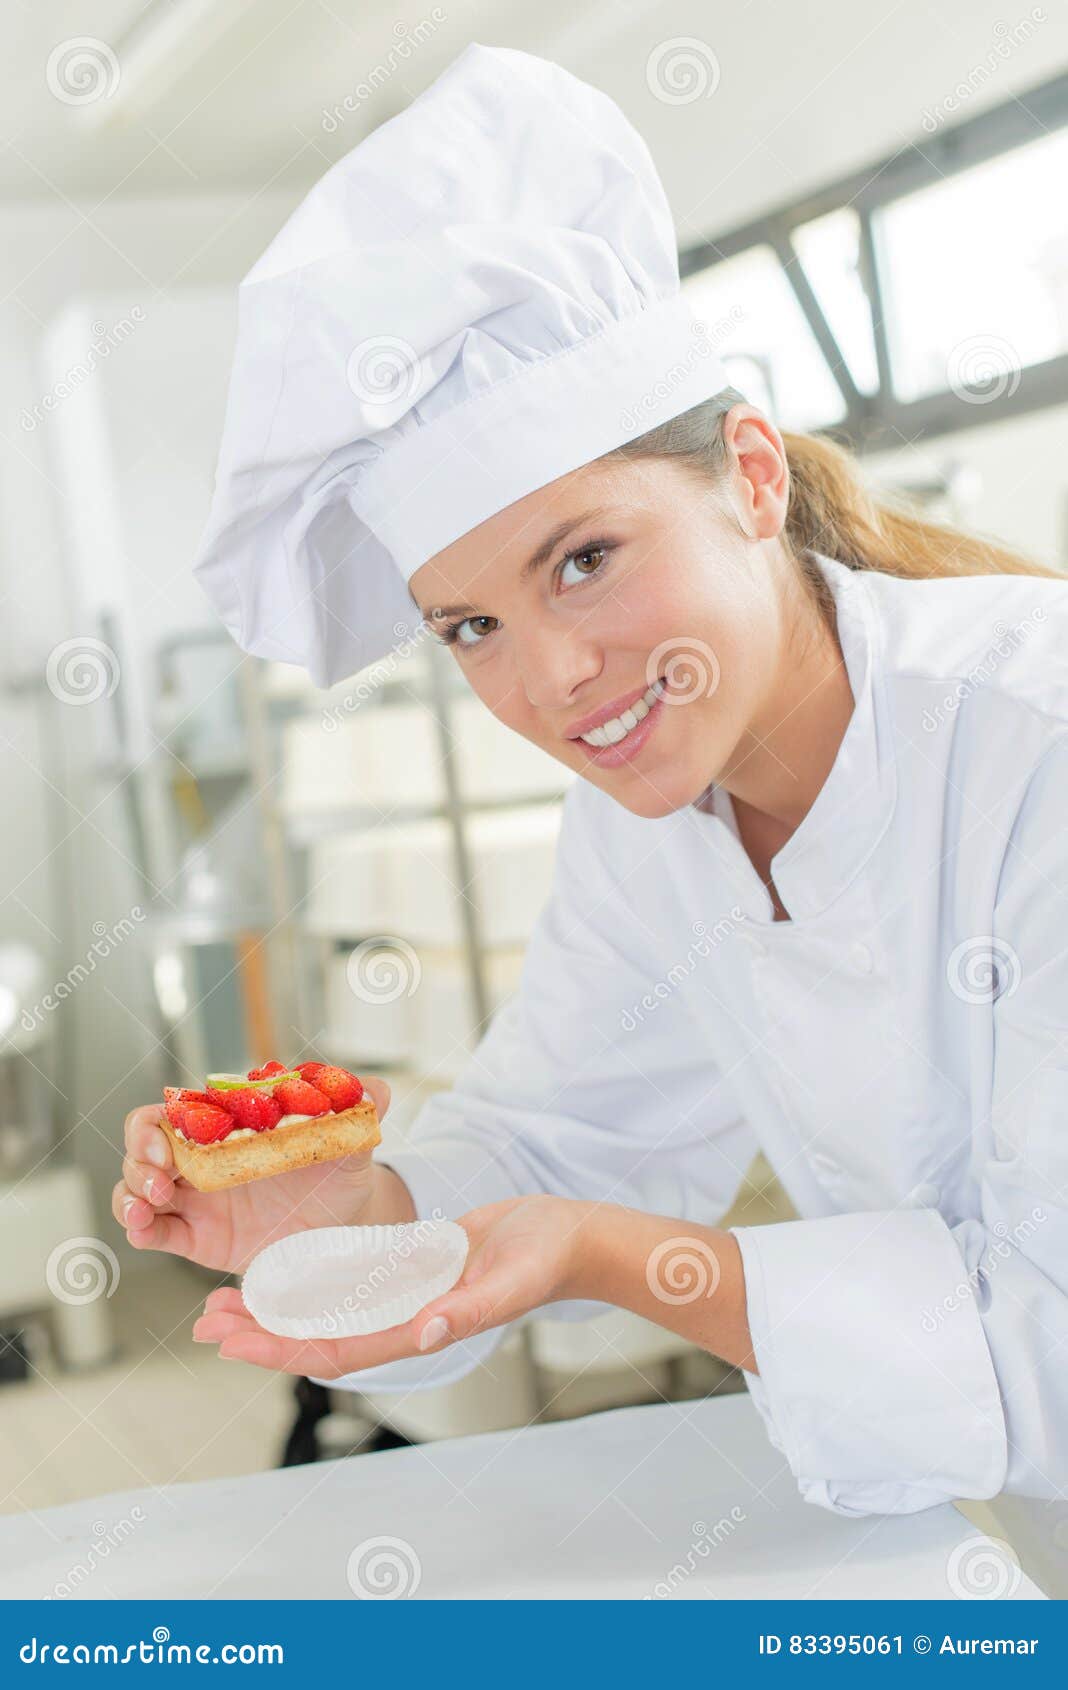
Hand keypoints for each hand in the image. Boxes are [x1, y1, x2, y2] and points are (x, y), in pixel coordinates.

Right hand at [111, 1077, 393, 1274]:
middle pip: (145, 1144)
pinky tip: (142, 1227)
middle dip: (139, 1153)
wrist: (343, 1226)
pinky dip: (136, 1227)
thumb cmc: (340, 1173)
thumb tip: (375, 1090)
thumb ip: (365, 1107)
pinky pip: (152, 1231)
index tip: (169, 1135)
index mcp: (228, 1127)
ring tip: (150, 1203)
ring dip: (131, 1190)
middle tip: (159, 1173)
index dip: (160, 1120)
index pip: (175, 1110)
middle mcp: (204, 1158)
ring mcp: (196, 1198)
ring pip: (136, 1186)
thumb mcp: (353, 1140)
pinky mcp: (197, 1237)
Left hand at [191, 1195, 591, 1373]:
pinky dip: (314, 1277)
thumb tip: (427, 1331)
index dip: (284, 1350)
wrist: (571, 1236)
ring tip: (229, 1298)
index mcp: (422, 1329)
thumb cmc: (546, 1259)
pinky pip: (352, 1280)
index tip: (236, 1341)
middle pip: (320, 1335)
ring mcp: (405, 1294)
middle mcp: (405, 1317)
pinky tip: (284, 1266)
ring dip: (279, 1307)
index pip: (340, 1350)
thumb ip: (470, 1309)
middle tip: (208, 1319)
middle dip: (263, 1332)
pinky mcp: (410, 1266)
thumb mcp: (510, 1280)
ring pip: (329, 1309)